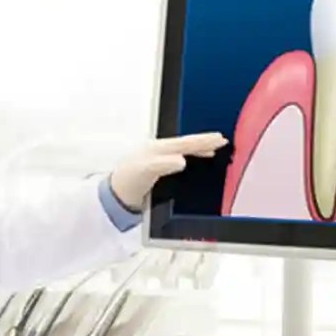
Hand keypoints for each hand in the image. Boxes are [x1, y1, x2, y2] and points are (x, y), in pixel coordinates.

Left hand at [110, 133, 227, 211]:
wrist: (114, 197)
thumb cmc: (127, 183)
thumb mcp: (145, 172)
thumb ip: (162, 165)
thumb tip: (181, 160)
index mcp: (156, 148)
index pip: (184, 143)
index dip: (203, 141)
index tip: (219, 138)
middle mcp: (157, 151)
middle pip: (184, 144)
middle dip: (203, 142)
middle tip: (221, 140)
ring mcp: (155, 160)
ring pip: (181, 151)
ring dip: (197, 150)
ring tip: (212, 150)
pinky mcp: (155, 171)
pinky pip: (176, 159)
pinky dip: (188, 158)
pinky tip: (190, 162)